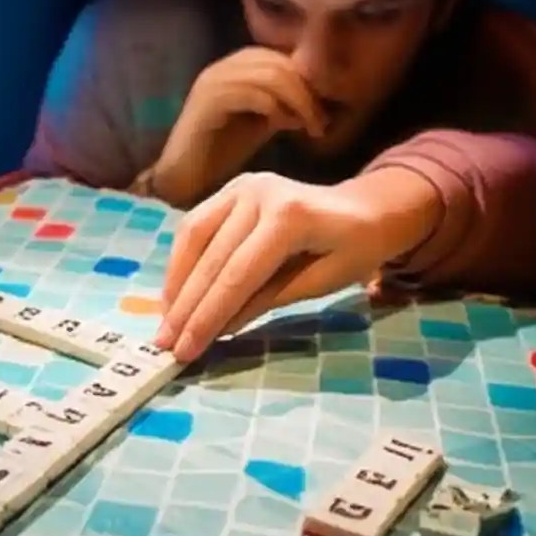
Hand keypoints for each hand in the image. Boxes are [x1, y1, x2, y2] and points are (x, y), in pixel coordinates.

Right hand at [145, 47, 328, 207]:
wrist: (183, 177)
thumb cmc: (222, 152)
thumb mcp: (261, 121)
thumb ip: (284, 104)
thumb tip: (319, 98)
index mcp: (236, 67)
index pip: (281, 57)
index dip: (308, 80)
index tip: (326, 110)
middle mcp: (223, 67)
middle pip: (278, 63)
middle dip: (307, 91)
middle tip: (322, 122)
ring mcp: (213, 81)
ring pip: (269, 75)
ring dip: (298, 101)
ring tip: (310, 127)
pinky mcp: (207, 101)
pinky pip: (251, 93)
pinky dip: (275, 108)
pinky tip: (285, 127)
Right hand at [152, 168, 442, 361]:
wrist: (370, 207)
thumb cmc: (355, 249)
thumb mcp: (321, 283)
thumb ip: (269, 300)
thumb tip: (219, 328)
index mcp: (289, 216)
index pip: (237, 275)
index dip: (208, 316)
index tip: (186, 350)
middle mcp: (259, 193)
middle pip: (212, 258)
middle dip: (186, 307)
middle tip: (165, 345)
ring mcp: (243, 185)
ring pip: (193, 236)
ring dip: (176, 282)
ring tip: (167, 322)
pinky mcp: (233, 188)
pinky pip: (197, 225)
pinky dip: (183, 260)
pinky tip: (176, 292)